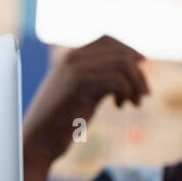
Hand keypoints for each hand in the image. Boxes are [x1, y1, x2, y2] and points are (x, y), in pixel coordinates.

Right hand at [22, 35, 149, 180]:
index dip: (130, 52)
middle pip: (120, 52)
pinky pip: (116, 80)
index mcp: (71, 57)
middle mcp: (72, 58)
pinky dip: (126, 93)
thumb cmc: (61, 122)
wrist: (38, 141)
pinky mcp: (79, 86)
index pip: (108, 40)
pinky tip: (120, 106)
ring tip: (136, 102)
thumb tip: (132, 70)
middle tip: (143, 95)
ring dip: (136, 84)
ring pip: (122, 64)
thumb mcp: (84, 94)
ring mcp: (75, 70)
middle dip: (138, 73)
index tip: (142, 70)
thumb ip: (100, 79)